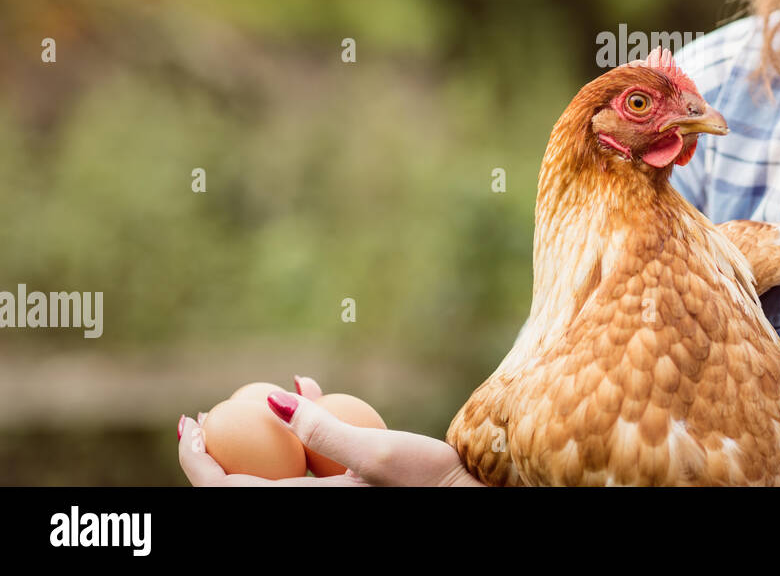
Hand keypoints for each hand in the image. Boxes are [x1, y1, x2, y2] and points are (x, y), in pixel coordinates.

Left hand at [177, 375, 484, 485]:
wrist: (468, 497)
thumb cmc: (429, 481)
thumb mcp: (379, 453)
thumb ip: (324, 429)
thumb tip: (271, 402)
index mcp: (307, 509)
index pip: (228, 491)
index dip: (197, 460)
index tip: (189, 425)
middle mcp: (310, 508)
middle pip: (240, 486)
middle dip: (216, 450)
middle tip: (202, 416)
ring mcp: (327, 500)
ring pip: (273, 472)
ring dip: (257, 437)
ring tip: (255, 397)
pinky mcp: (345, 490)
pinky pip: (305, 464)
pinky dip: (299, 432)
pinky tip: (308, 393)